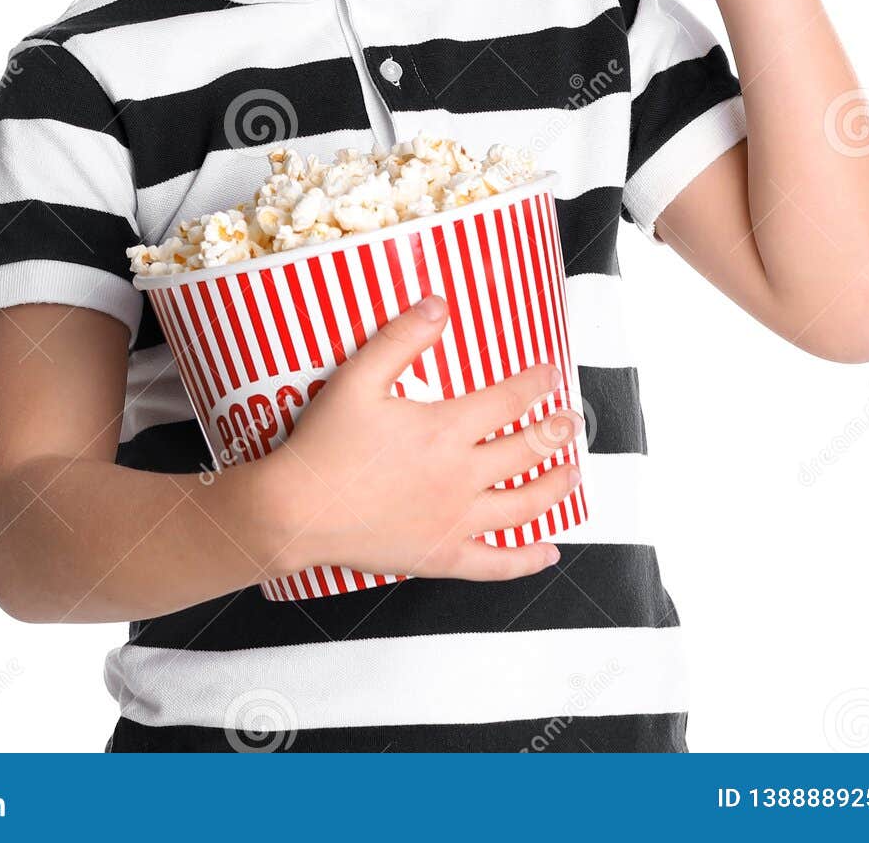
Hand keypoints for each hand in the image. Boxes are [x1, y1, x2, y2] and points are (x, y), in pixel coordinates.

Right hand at [260, 295, 581, 581]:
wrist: (295, 511)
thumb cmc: (323, 446)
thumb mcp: (356, 378)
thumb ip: (401, 338)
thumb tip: (438, 305)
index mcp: (444, 430)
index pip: (507, 401)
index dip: (535, 385)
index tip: (552, 374)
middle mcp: (460, 476)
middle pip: (526, 451)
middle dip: (557, 433)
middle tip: (573, 421)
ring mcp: (454, 520)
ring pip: (524, 505)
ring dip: (555, 487)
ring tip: (572, 473)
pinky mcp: (442, 556)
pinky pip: (496, 563)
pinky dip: (527, 559)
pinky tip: (548, 552)